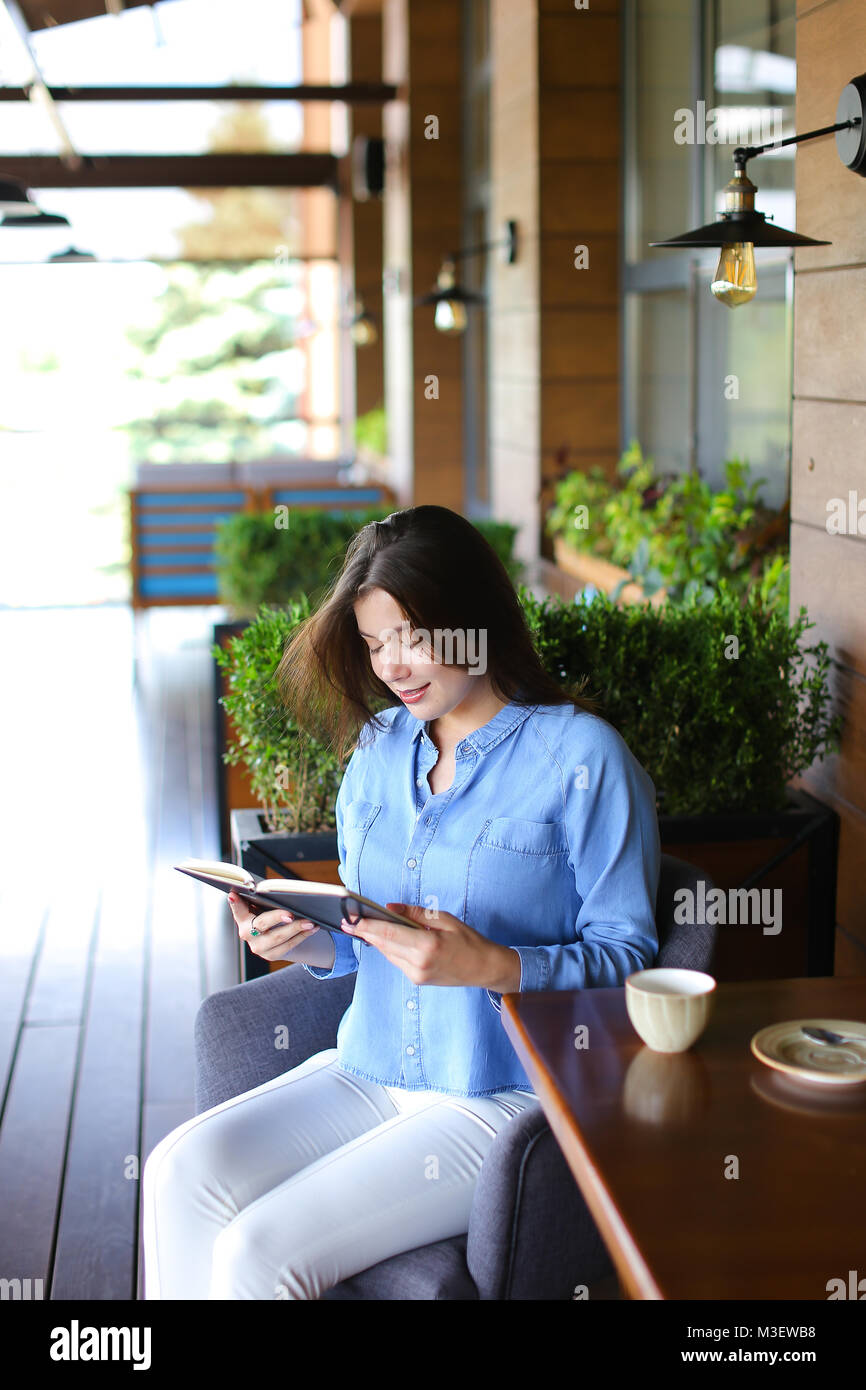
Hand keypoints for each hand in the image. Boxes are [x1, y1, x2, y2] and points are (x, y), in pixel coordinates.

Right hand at [228, 892, 319, 962]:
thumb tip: (273, 890)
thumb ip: (262, 901)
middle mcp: (247, 934)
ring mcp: (258, 947)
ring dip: (297, 928)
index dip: (235, 903)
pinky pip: (289, 946)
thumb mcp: (262, 908)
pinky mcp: (271, 955)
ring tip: (310, 922)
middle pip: (262, 924)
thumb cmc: (268, 916)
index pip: (237, 908)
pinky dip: (302, 936)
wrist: (274, 939)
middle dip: (277, 917)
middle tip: (291, 914)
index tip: (234, 894)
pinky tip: (312, 928)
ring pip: (278, 937)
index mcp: (243, 918)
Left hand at [341, 902, 520, 990]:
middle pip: (384, 945)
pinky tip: (386, 939)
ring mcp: (417, 975)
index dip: (366, 926)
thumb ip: (415, 913)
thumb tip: (389, 908)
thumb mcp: (445, 919)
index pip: (388, 934)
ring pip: (388, 954)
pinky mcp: (417, 980)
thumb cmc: (468, 941)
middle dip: (366, 932)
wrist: (484, 968)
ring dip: (377, 940)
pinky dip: (391, 949)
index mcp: (427, 946)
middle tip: (349, 921)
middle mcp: (418, 963)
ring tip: (364, 926)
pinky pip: (397, 961)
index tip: (350, 920)